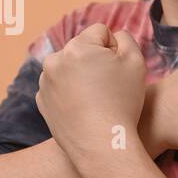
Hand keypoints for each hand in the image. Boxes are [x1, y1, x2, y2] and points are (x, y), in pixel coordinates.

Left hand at [36, 23, 146, 162]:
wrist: (101, 145)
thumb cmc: (122, 102)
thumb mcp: (136, 62)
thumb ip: (125, 38)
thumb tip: (112, 36)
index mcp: (76, 47)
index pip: (100, 32)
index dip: (115, 49)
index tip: (118, 71)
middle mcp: (54, 60)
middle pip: (82, 49)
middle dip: (95, 61)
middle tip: (108, 87)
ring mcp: (44, 81)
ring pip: (70, 68)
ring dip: (81, 76)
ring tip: (97, 99)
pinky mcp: (41, 100)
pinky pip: (60, 87)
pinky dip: (70, 93)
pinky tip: (84, 109)